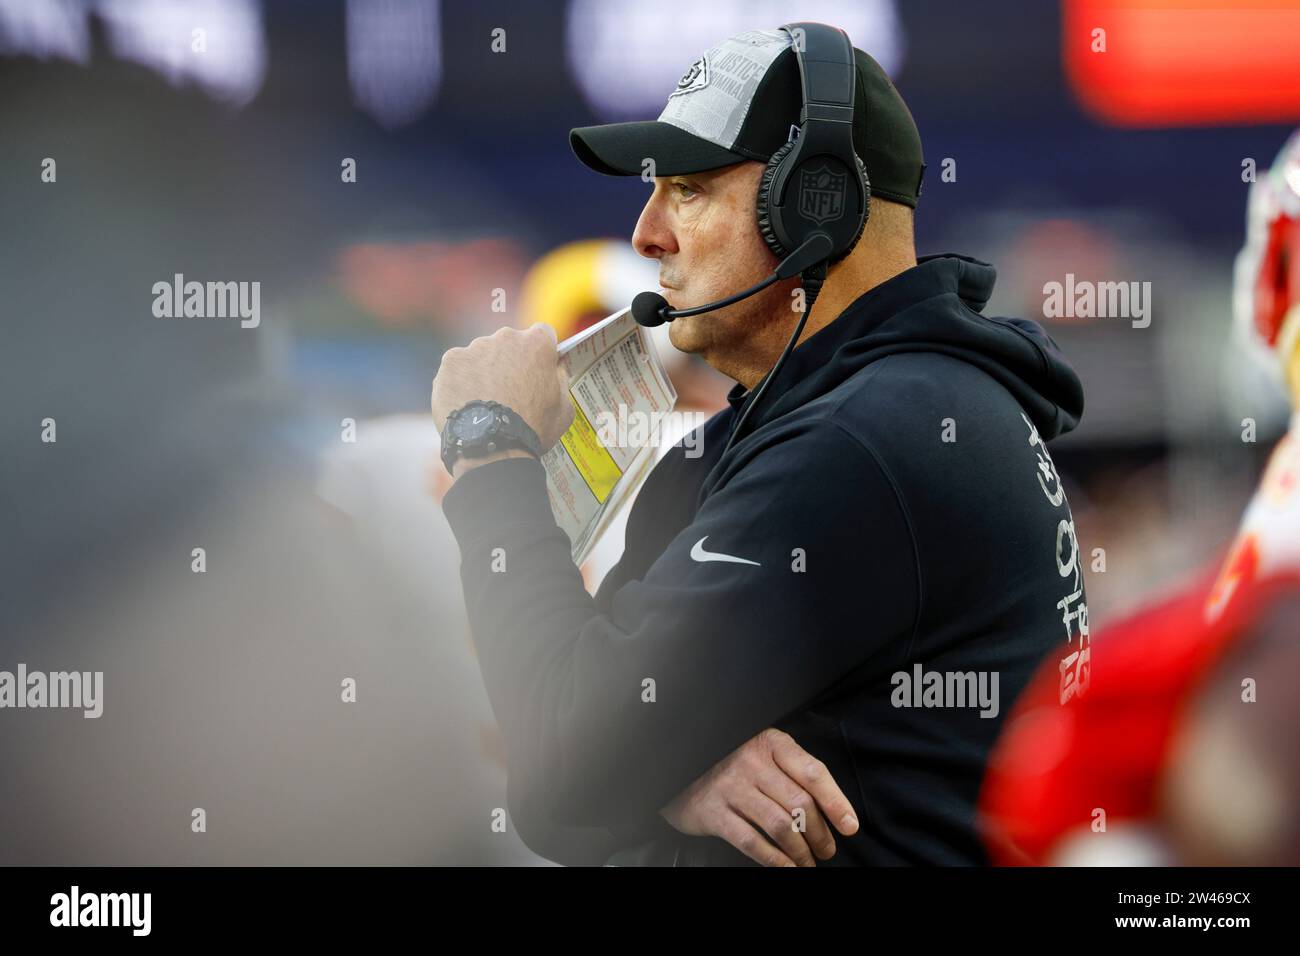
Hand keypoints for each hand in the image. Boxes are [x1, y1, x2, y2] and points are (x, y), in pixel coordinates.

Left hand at [431, 324, 574, 450]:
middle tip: (508, 391)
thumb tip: (556, 370)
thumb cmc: (532, 429)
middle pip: (508, 343)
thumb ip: (560, 380)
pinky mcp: (451, 361)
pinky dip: (460, 382)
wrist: (492, 447)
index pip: (542, 333)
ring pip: (480, 355)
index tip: (536, 367)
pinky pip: (458, 368)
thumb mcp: (564, 408)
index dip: (540, 351)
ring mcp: (475, 348)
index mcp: (537, 344)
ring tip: (484, 403)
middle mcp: (505, 337)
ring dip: (483, 371)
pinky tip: (466, 403)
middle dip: (509, 361)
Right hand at [660, 728, 859, 866]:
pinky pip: (752, 842)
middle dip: (820, 833)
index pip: (812, 773)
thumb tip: (834, 810)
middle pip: (799, 804)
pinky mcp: (714, 813)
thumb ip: (793, 773)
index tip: (850, 826)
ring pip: (780, 825)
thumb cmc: (734, 766)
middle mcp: (750, 762)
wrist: (683, 771)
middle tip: (828, 850)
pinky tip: (787, 868)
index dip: (836, 802)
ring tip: (809, 862)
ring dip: (801, 851)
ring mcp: (731, 787)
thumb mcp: (764, 756)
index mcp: (770, 743)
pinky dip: (776, 861)